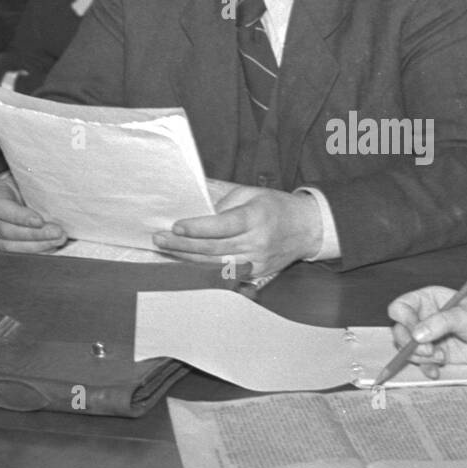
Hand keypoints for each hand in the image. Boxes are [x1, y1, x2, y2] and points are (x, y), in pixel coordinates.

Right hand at [0, 172, 66, 252]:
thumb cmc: (22, 184)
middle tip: (57, 233)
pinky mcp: (2, 246)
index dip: (20, 217)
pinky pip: (17, 255)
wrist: (14, 192)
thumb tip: (59, 194)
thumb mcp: (25, 179)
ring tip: (58, 241)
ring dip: (37, 246)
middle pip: (6, 231)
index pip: (0, 208)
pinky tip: (52, 248)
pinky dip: (36, 253)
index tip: (40, 220)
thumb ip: (34, 186)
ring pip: (10, 247)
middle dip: (34, 235)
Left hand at [153, 185, 322, 278]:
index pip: (223, 225)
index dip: (198, 228)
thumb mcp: (252, 193)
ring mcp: (257, 261)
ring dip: (188, 258)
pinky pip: (224, 273)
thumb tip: (197, 213)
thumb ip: (225, 203)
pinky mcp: (256, 273)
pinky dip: (203, 268)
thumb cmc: (276, 206)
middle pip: (214, 247)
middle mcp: (258, 242)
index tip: (176, 226)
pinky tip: (186, 262)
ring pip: (215, 264)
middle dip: (183, 244)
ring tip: (166, 249)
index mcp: (257, 217)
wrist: (307, 228)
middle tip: (159, 239)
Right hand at [387, 286, 466, 378]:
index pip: (401, 307)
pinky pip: (422, 364)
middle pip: (399, 331)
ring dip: (420, 358)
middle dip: (410, 344)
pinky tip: (437, 371)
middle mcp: (424, 318)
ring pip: (408, 350)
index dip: (403, 320)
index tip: (416, 334)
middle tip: (430, 352)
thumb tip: (417, 335)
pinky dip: (426, 369)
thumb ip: (441, 323)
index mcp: (428, 300)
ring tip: (441, 357)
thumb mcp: (465, 316)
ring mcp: (429, 337)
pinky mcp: (437, 354)